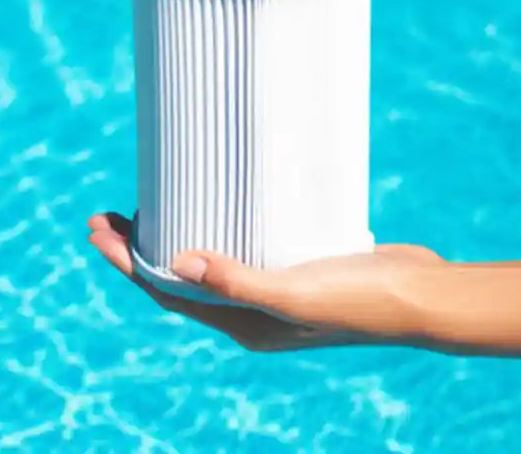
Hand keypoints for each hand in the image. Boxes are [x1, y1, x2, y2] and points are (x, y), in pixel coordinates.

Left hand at [87, 213, 443, 350]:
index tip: (98, 231)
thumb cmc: (359, 300)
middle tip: (106, 214)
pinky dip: (217, 224)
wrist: (422, 297)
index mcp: (240, 323)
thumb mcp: (293, 293)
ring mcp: (272, 288)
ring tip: (147, 204)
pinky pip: (240, 243)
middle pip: (176, 277)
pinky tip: (213, 197)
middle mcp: (249, 310)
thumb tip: (178, 262)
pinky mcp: (294, 263)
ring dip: (172, 234)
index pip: (165, 292)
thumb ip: (238, 281)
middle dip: (137, 248)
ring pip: (206, 259)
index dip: (127, 264)